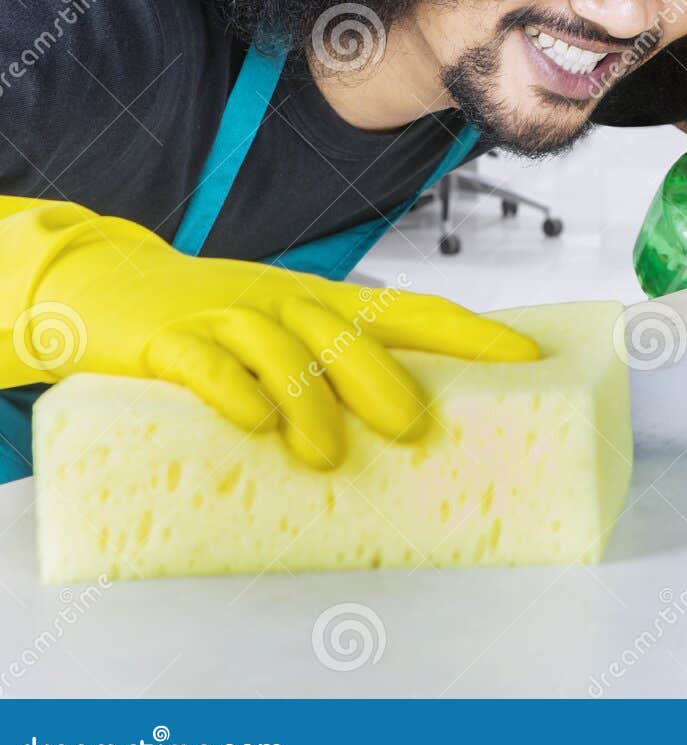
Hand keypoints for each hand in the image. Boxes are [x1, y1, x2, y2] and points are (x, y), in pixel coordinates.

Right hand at [5, 200, 540, 467]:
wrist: (101, 287)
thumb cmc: (211, 325)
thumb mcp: (285, 335)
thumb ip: (341, 373)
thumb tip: (420, 432)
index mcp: (324, 304)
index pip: (413, 312)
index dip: (471, 334)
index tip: (527, 359)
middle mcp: (283, 303)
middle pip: (348, 333)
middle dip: (385, 379)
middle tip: (412, 429)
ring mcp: (224, 317)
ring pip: (280, 351)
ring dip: (309, 403)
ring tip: (327, 458)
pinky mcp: (167, 340)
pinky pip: (204, 363)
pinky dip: (230, 391)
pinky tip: (252, 422)